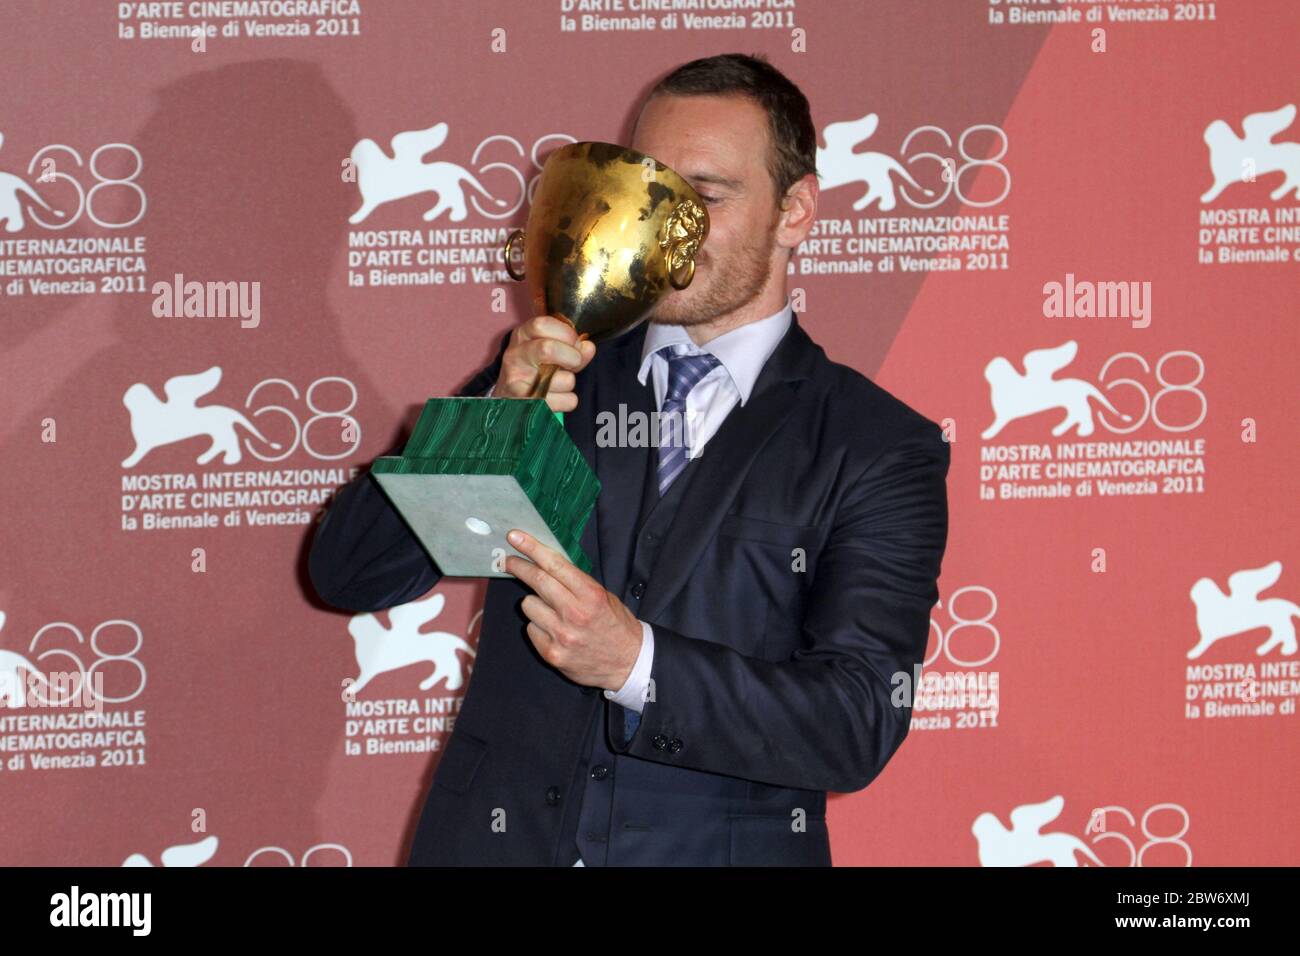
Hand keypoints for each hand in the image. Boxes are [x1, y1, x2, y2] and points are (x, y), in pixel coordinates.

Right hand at [494, 315, 596, 412]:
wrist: (507, 398)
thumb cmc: (533, 368)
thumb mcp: (548, 349)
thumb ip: (571, 346)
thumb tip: (588, 347)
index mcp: (522, 336)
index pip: (542, 324)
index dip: (566, 334)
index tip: (574, 343)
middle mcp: (515, 356)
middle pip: (548, 349)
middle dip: (573, 357)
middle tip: (574, 363)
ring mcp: (517, 381)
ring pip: (565, 380)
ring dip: (570, 382)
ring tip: (558, 383)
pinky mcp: (527, 405)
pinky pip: (567, 401)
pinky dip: (568, 401)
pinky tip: (556, 398)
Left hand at [504, 529, 641, 690]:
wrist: (628, 663)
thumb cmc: (615, 625)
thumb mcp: (603, 596)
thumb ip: (575, 581)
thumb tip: (544, 562)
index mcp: (591, 595)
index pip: (554, 565)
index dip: (531, 548)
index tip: (515, 537)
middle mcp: (575, 614)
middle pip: (536, 581)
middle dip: (519, 566)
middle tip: (509, 561)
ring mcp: (561, 635)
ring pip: (528, 605)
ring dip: (535, 603)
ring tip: (552, 611)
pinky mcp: (551, 653)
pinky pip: (531, 628)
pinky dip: (538, 626)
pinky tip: (554, 630)